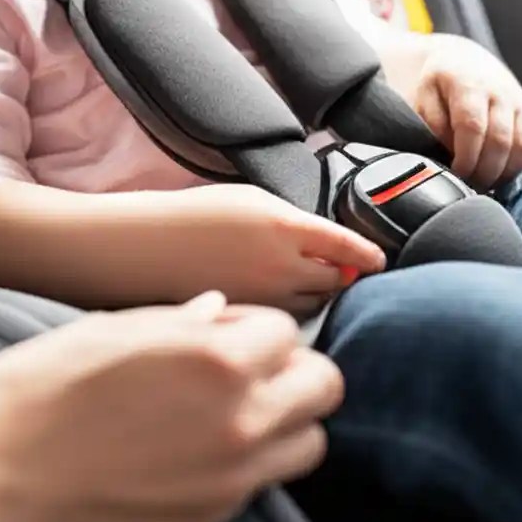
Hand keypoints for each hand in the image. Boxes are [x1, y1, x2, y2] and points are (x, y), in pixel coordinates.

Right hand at [0, 293, 343, 521]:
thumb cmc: (47, 387)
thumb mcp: (116, 327)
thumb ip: (184, 320)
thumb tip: (221, 310)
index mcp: (217, 359)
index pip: (285, 330)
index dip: (255, 326)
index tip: (228, 330)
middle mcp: (240, 418)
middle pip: (322, 385)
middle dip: (293, 368)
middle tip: (252, 366)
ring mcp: (232, 474)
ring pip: (309, 442)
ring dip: (287, 418)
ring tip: (238, 409)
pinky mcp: (214, 513)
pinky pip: (266, 480)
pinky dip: (255, 459)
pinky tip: (207, 444)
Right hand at [158, 185, 386, 315]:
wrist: (145, 248)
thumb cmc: (192, 217)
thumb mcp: (252, 200)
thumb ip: (294, 223)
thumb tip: (327, 245)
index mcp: (284, 226)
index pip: (347, 246)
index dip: (367, 255)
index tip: (377, 260)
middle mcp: (280, 266)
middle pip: (334, 280)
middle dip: (338, 274)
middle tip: (334, 268)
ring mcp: (264, 298)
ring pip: (311, 304)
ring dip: (313, 294)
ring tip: (294, 280)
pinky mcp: (249, 321)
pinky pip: (284, 321)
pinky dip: (287, 312)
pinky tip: (271, 299)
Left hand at [407, 34, 521, 189]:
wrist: (466, 59)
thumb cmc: (440, 83)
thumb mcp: (425, 95)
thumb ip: (433, 123)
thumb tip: (449, 152)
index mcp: (470, 87)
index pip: (473, 128)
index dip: (466, 159)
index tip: (456, 175)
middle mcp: (502, 95)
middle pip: (501, 143)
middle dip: (486, 173)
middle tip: (471, 188)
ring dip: (508, 175)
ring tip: (489, 187)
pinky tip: (515, 182)